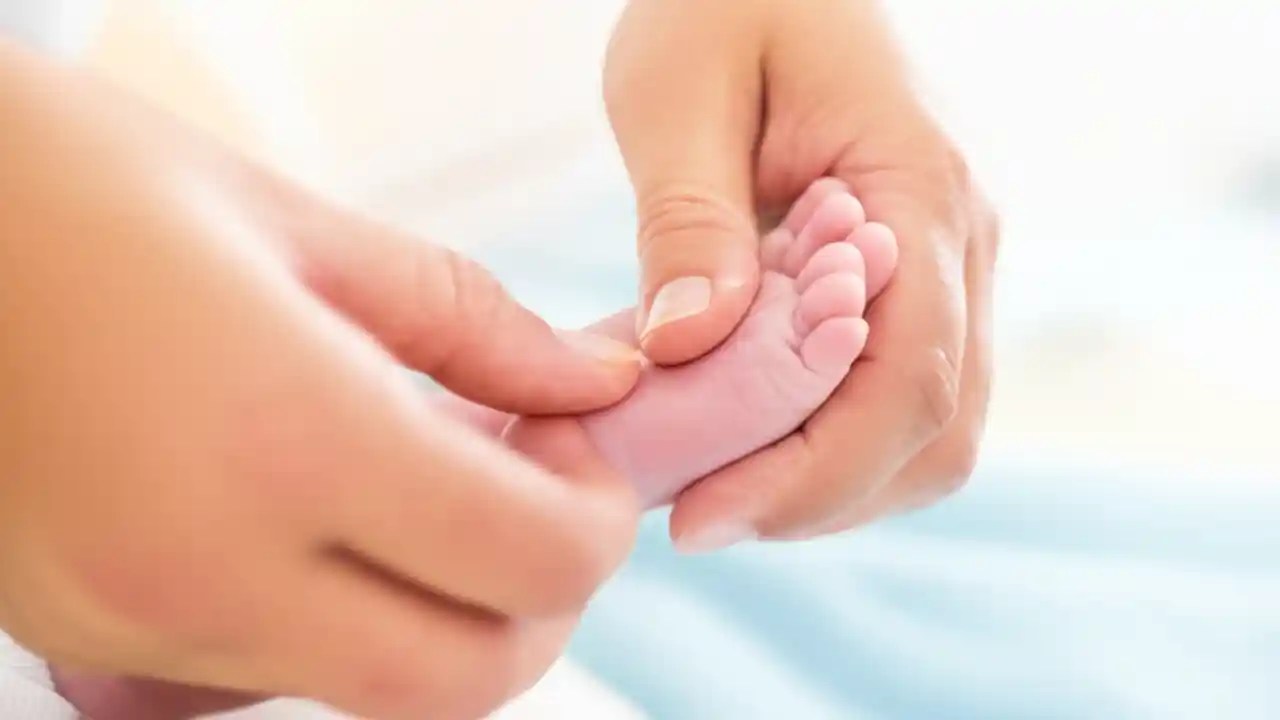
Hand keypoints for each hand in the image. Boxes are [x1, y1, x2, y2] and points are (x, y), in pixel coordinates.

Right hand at [0, 42, 640, 718]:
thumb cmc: (78, 192)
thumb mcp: (294, 227)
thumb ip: (473, 323)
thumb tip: (593, 383)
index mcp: (284, 440)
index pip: (528, 562)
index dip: (594, 517)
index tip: (577, 443)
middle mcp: (208, 570)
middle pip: (467, 679)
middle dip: (541, 598)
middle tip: (534, 489)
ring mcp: (139, 625)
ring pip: (372, 688)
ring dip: (447, 610)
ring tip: (430, 484)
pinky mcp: (90, 637)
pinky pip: (273, 670)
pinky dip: (345, 614)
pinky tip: (331, 511)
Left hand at [604, 0, 998, 548]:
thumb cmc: (726, 3)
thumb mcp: (680, 89)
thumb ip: (690, 218)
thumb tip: (690, 346)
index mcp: (921, 189)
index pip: (908, 377)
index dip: (813, 474)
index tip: (701, 516)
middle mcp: (963, 241)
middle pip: (934, 429)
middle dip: (819, 498)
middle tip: (694, 517)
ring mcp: (953, 266)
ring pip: (930, 430)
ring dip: (829, 483)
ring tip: (713, 489)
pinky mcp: (919, 284)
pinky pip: (902, 397)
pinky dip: (832, 445)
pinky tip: (747, 441)